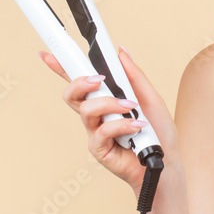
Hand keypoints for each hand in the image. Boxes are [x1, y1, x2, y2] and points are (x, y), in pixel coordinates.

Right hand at [40, 46, 178, 192]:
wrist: (166, 161)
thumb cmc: (158, 131)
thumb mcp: (150, 98)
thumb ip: (134, 77)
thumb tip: (121, 52)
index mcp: (106, 99)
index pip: (80, 82)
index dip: (61, 68)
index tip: (47, 54)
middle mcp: (97, 115)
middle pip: (72, 95)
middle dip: (80, 82)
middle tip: (98, 78)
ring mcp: (95, 132)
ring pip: (86, 110)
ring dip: (109, 104)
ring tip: (130, 108)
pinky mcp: (98, 149)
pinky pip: (101, 131)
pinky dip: (121, 125)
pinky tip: (137, 127)